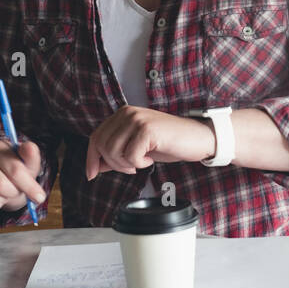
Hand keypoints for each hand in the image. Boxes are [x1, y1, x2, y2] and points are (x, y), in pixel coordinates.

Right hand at [0, 137, 48, 215]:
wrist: (0, 178)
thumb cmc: (15, 170)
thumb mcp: (28, 163)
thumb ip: (31, 155)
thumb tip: (29, 147)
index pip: (14, 169)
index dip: (29, 186)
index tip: (39, 197)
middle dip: (13, 192)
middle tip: (15, 190)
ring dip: (0, 201)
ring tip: (4, 194)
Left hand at [86, 107, 215, 180]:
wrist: (197, 138)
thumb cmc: (169, 142)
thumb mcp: (138, 147)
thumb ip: (116, 152)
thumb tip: (96, 165)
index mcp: (123, 114)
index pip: (96, 136)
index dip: (91, 158)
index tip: (91, 174)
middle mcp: (127, 113)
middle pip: (102, 146)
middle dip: (113, 164)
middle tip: (131, 167)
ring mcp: (137, 120)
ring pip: (113, 151)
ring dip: (126, 165)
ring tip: (141, 162)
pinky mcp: (147, 130)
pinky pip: (130, 156)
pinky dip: (139, 163)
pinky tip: (150, 158)